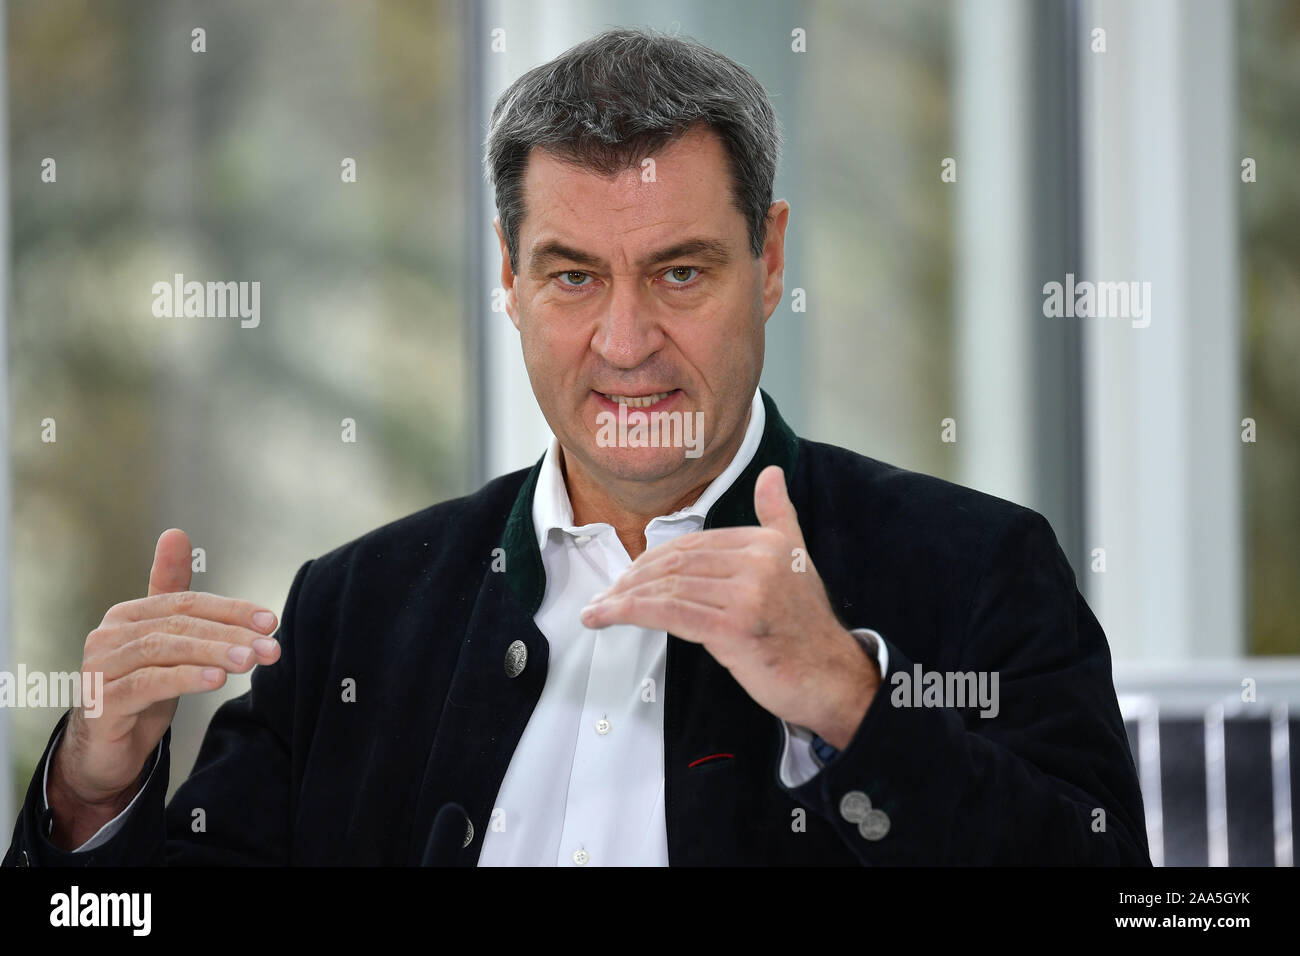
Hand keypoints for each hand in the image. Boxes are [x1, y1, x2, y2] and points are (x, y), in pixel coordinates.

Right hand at [46, 528, 280, 847]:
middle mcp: (109, 636)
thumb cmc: (139, 690)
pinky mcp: (100, 703)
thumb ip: (174, 594)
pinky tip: (215, 680)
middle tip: (270, 646)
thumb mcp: (166, 642)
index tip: (270, 621)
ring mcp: (100, 669)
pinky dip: (184, 678)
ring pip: (164, 650)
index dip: (232, 610)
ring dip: (213, 653)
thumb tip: (176, 534)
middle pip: (179, 625)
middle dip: (230, 633)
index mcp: (128, 616)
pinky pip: (147, 684)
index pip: (187, 603)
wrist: (104, 752)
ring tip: (249, 661)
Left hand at [579, 465, 878, 749]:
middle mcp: (758, 562)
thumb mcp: (797, 560)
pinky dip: (631, 613)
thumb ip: (777, 515)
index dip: (652, 560)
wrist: (834, 680)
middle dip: (633, 580)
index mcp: (766, 543)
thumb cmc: (806, 631)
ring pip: (668, 589)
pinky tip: (608, 617)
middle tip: (606, 595)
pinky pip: (669, 614)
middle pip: (676, 564)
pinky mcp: (733, 629)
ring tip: (600, 609)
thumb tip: (770, 473)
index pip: (693, 545)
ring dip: (624, 599)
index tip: (628, 577)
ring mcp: (746, 595)